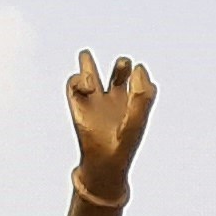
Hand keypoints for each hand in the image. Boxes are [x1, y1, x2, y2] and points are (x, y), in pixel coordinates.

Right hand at [68, 52, 152, 199]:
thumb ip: (142, 94)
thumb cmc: (123, 144)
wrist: (105, 161)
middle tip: (124, 64)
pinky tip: (89, 86)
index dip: (141, 76)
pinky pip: (73, 83)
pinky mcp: (77, 104)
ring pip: (89, 74)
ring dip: (87, 63)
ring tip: (86, 54)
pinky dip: (79, 78)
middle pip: (117, 75)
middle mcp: (113, 100)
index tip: (139, 75)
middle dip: (121, 65)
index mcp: (131, 103)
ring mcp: (94, 101)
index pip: (139, 83)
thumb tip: (139, 67)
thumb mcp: (137, 118)